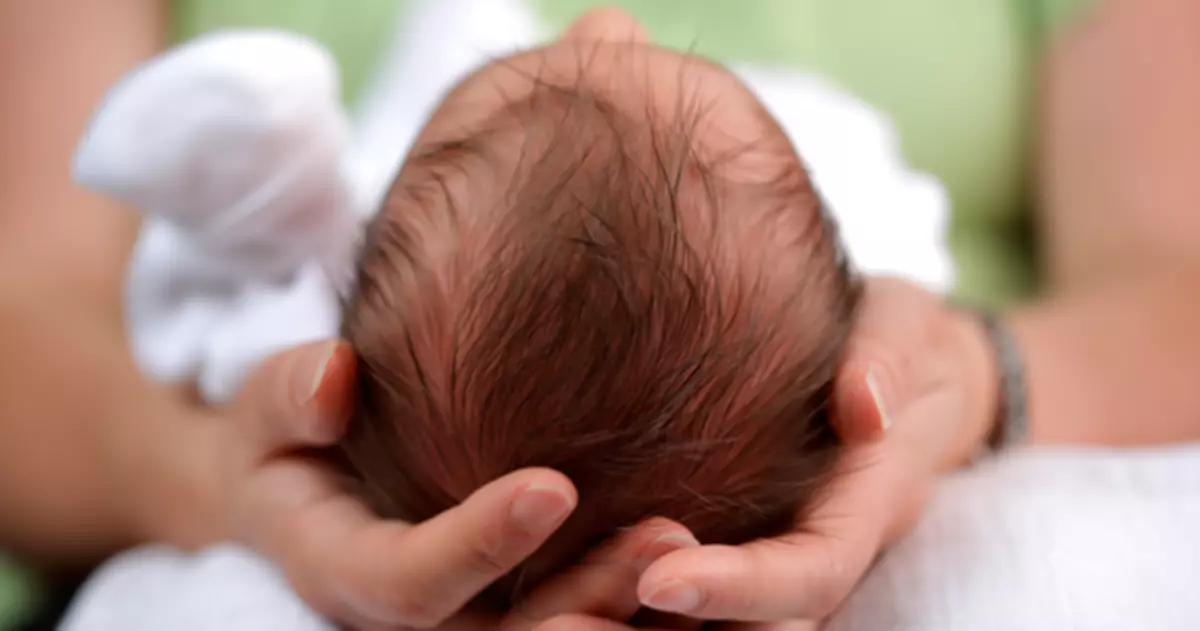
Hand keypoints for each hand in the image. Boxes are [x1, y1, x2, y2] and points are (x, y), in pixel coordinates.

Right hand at [217, 339, 700, 629]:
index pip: (410, 582)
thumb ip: (290, 395)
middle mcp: (412, 614)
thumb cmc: (290, 438)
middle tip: (669, 538)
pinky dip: (638, 610)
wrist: (299, 491)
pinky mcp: (504, 601)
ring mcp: (464, 617)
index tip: (554, 485)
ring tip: (698, 550)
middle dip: (587, 591)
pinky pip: (575, 619)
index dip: (478, 544)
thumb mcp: (265, 412)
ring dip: (628, 612)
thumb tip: (335, 375)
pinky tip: (708, 565)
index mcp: (345, 571)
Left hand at [573, 277, 994, 627]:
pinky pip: (702, 589)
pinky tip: (569, 584)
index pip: (812, 571)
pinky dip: (639, 594)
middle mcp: (822, 543)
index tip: (661, 581)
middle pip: (758, 623)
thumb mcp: (903, 327)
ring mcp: (784, 545)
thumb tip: (866, 409)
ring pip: (724, 621)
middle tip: (575, 619)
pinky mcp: (749, 535)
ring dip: (647, 625)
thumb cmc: (898, 336)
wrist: (914, 368)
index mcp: (868, 503)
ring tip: (558, 617)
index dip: (743, 586)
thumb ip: (887, 359)